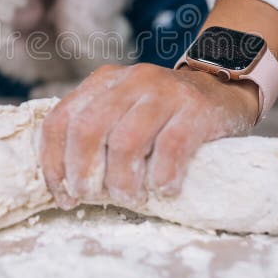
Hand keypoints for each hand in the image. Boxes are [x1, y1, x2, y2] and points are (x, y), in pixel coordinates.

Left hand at [39, 63, 260, 209]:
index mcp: (104, 81)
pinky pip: (170, 148)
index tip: (64, 195)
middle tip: (93, 197)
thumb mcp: (124, 112)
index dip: (55, 163)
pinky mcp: (196, 109)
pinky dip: (162, 177)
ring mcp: (165, 92)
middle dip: (83, 172)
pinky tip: (164, 189)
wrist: (222, 90)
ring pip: (126, 141)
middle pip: (87, 129)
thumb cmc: (166, 115)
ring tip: (132, 197)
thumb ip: (97, 134)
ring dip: (123, 181)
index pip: (60, 120)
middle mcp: (131, 80)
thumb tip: (67, 185)